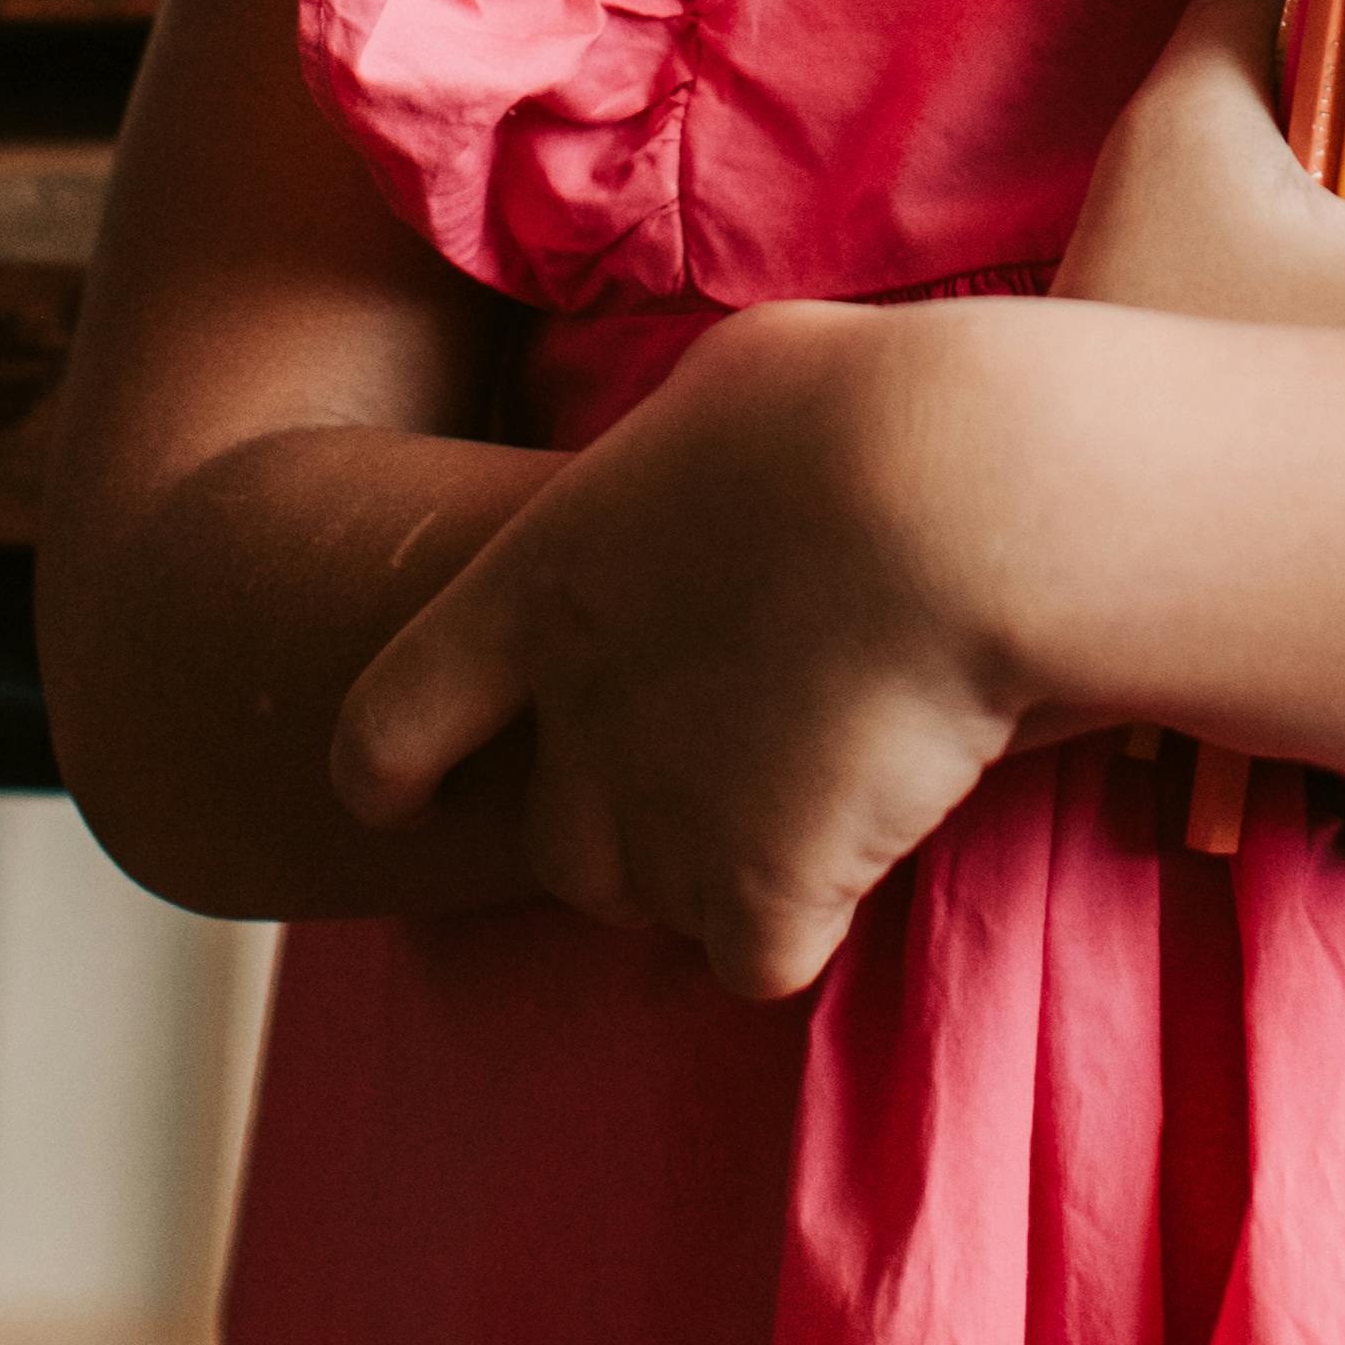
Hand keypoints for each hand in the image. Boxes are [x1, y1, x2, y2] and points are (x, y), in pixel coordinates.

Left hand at [328, 298, 1038, 999]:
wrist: (955, 497)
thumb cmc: (852, 403)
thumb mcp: (726, 385)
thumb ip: (678, 464)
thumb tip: (704, 466)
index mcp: (539, 587)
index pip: (390, 722)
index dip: (390, 769)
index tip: (398, 797)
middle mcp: (577, 725)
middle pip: (560, 841)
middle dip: (631, 829)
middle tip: (736, 762)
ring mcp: (663, 821)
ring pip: (659, 903)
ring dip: (719, 875)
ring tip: (821, 788)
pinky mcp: (763, 891)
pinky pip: (759, 959)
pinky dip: (805, 923)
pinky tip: (871, 841)